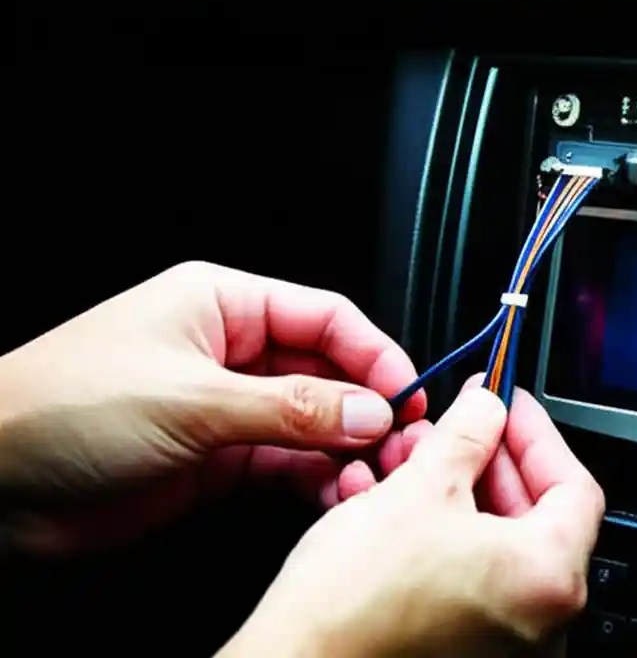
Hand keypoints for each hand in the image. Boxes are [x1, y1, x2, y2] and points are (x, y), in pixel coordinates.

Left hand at [0, 261, 426, 556]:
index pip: (325, 316)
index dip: (374, 353)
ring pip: (315, 421)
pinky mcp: (218, 458)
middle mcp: (231, 351)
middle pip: (328, 370)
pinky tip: (335, 495)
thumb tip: (370, 410)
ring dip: (348, 449)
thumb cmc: (63, 409)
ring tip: (371, 478)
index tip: (408, 393)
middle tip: (403, 446)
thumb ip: (290, 408)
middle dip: (368, 408)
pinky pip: (288, 462)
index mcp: (222, 305)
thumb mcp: (189, 400)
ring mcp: (227, 407)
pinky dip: (317, 478)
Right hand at [220, 385, 605, 657]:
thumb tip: (488, 408)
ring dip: (453, 492)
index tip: (506, 403)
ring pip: (491, 543)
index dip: (535, 433)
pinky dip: (439, 536)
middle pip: (533, 515)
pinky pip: (465, 577)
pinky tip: (394, 504)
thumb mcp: (420, 488)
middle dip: (484, 460)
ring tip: (409, 459)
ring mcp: (504, 644)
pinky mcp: (463, 654)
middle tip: (456, 424)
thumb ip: (469, 434)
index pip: (574, 487)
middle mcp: (542, 622)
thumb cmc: (354, 605)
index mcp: (550, 580)